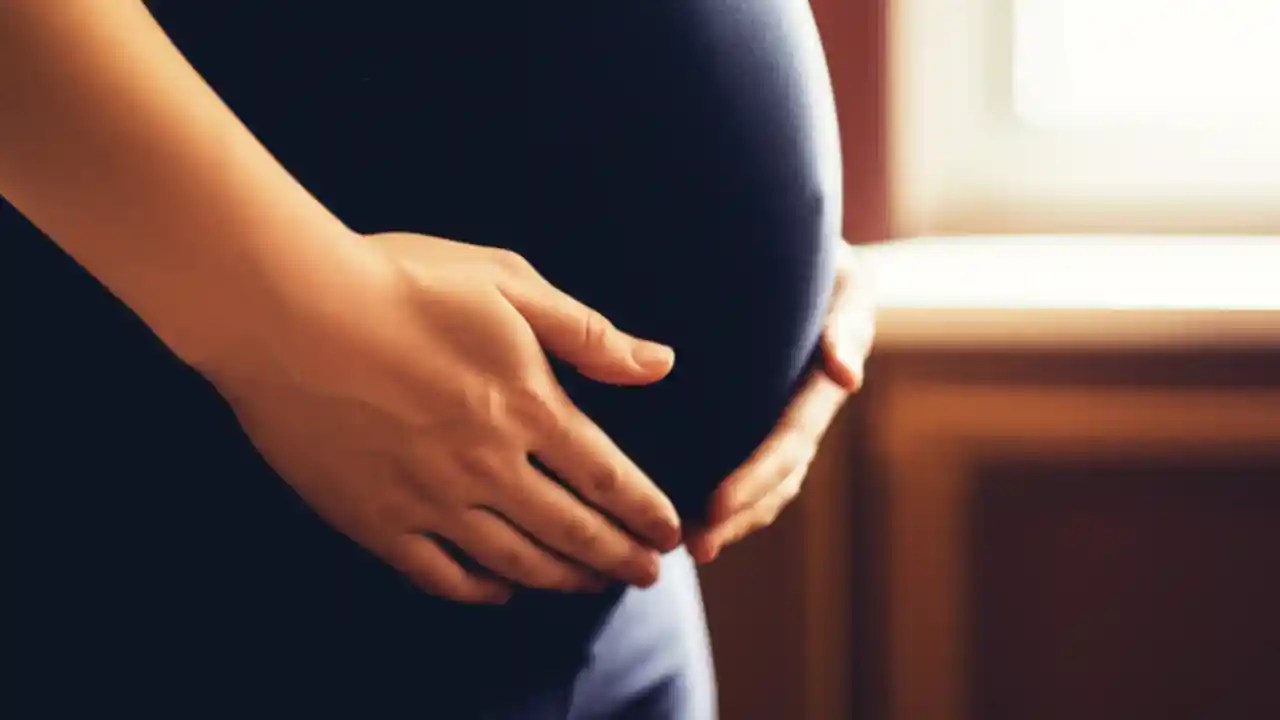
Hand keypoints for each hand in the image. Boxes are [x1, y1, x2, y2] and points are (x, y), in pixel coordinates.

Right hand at [207, 231, 682, 602]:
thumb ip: (586, 333)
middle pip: (570, 530)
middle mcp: (487, 465)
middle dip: (618, 558)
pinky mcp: (375, 519)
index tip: (669, 531)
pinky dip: (479, 590)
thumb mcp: (506, 283)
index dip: (645, 510)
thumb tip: (659, 364)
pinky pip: (439, 575)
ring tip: (590, 585)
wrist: (286, 308)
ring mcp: (429, 499)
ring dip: (562, 578)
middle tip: (647, 575)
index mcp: (526, 405)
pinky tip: (499, 589)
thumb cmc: (399, 281)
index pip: (607, 477)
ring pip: (514, 560)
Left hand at [688, 241, 874, 562]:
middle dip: (739, 515)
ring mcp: (782, 416)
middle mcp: (804, 409)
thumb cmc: (815, 251)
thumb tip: (845, 378)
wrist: (791, 244)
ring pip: (766, 484)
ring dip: (733, 519)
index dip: (755, 478)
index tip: (714, 506)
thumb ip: (847, 320)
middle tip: (695, 545)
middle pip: (777, 478)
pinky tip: (686, 516)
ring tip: (689, 547)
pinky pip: (745, 463)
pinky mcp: (755, 415)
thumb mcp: (844, 275)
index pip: (790, 441)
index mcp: (820, 383)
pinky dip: (727, 498)